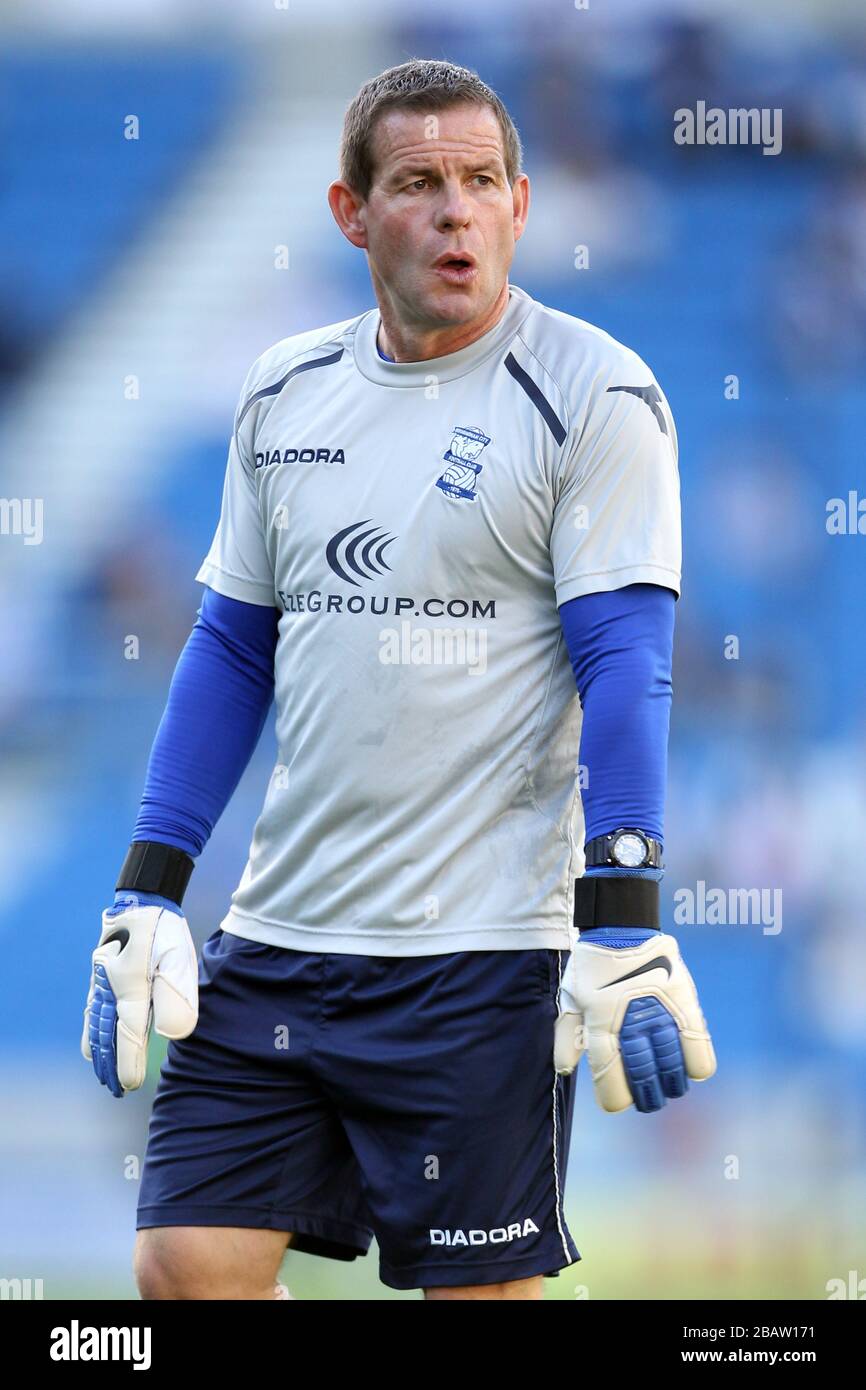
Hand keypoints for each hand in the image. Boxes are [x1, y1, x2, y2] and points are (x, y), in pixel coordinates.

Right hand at [81, 897, 198, 1096]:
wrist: (141, 899)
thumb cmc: (164, 931)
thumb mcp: (179, 961)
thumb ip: (177, 998)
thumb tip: (172, 1035)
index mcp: (130, 990)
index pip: (127, 1036)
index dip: (128, 1063)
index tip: (131, 1085)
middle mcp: (110, 990)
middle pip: (106, 1036)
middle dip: (110, 1064)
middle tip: (116, 1089)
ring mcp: (102, 983)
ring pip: (96, 1025)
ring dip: (99, 1051)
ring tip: (103, 1073)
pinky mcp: (101, 976)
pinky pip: (92, 1011)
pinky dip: (93, 1032)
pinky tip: (94, 1041)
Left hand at [554, 931, 715, 1112]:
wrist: (621, 927)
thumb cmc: (593, 967)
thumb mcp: (572, 997)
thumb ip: (566, 1035)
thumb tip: (564, 1068)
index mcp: (599, 1024)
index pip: (610, 1079)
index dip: (614, 1098)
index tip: (618, 1100)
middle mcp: (630, 1022)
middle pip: (643, 1079)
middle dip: (646, 1097)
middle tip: (648, 1097)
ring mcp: (660, 1012)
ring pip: (672, 1069)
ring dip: (671, 1083)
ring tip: (668, 1084)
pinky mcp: (685, 1002)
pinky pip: (699, 1048)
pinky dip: (697, 1065)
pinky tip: (689, 1068)